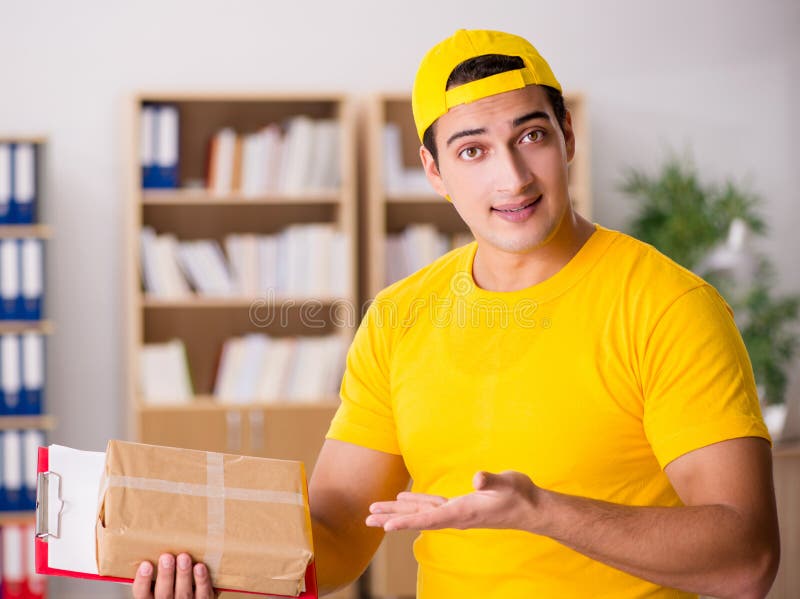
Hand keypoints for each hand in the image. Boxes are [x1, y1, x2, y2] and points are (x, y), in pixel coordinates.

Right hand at [132, 553, 216, 598]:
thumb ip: (157, 572)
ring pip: (184, 593)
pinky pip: (202, 594)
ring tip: (184, 557)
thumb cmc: (172, 588)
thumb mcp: (157, 585)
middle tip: (167, 557)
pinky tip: (200, 567)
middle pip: (164, 593)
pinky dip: (202, 581)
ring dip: (183, 574)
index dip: (142, 580)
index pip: (142, 593)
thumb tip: (154, 544)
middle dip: (166, 574)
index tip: (146, 564)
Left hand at [365, 470, 541, 531]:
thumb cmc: (520, 495)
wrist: (533, 508)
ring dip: (398, 512)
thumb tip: (477, 478)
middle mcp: (456, 515)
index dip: (407, 522)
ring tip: (377, 512)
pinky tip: (404, 499)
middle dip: (392, 518)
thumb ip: (491, 480)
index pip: (430, 519)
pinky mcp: (460, 507)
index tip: (386, 527)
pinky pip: (431, 507)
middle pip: (418, 519)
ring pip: (421, 513)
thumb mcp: (507, 483)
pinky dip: (415, 503)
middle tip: (368, 518)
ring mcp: (457, 512)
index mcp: (464, 510)